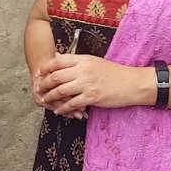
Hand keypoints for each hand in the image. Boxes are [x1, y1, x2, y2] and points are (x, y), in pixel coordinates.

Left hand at [34, 54, 149, 116]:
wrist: (132, 83)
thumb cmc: (114, 72)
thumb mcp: (94, 61)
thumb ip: (78, 62)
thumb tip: (59, 60)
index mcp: (83, 59)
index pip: (58, 61)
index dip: (45, 68)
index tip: (39, 73)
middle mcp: (83, 70)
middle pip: (55, 76)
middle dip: (43, 84)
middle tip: (38, 89)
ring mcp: (87, 84)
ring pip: (61, 91)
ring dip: (50, 97)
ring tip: (45, 100)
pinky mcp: (92, 97)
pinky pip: (72, 103)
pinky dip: (63, 108)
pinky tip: (59, 110)